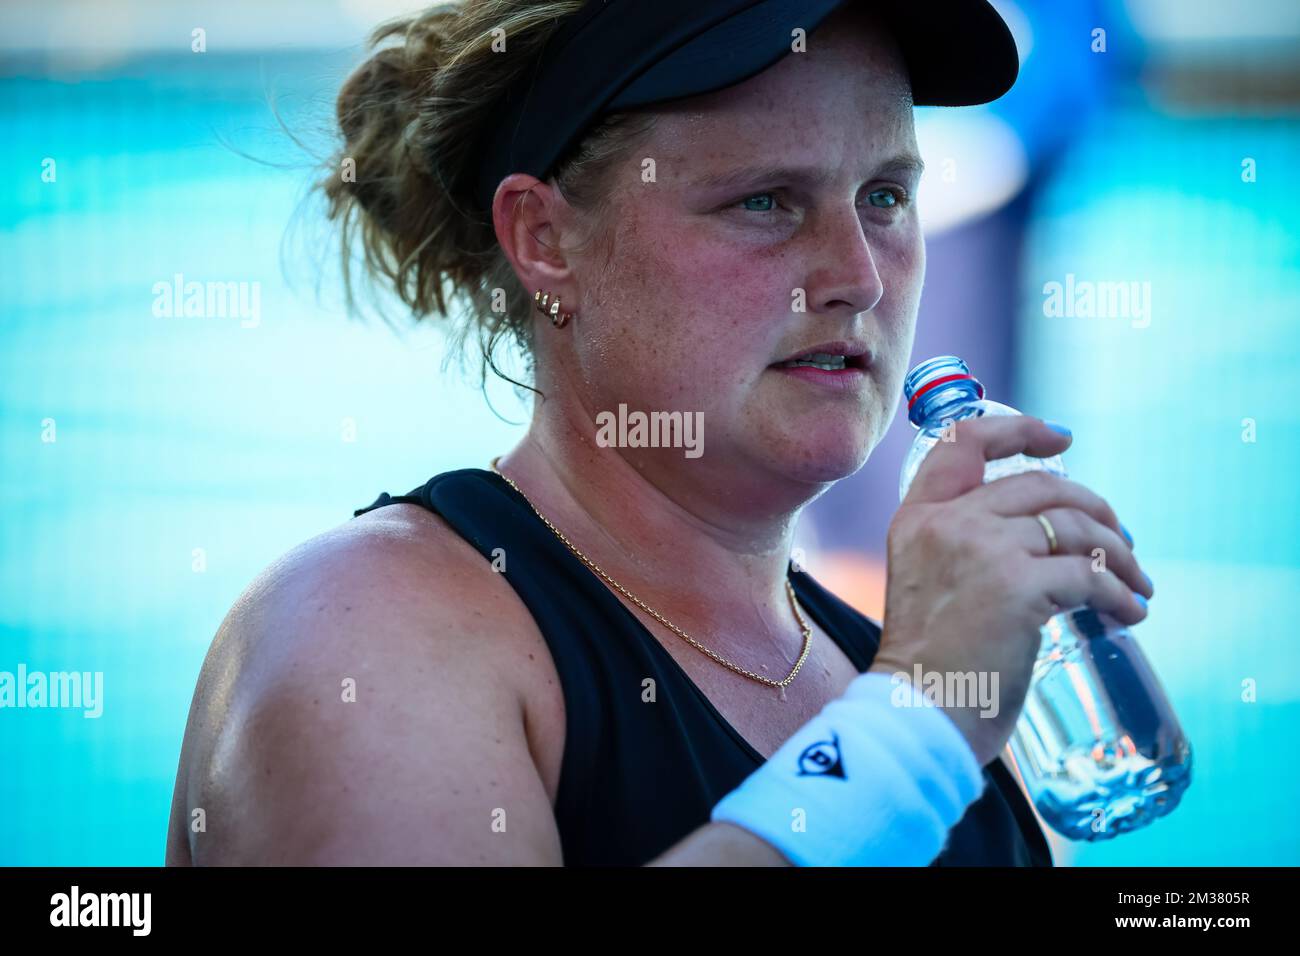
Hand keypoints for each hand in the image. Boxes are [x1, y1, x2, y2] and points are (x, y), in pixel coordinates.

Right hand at [870, 415, 1152, 765]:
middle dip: (1094, 507)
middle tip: (1120, 540)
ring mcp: (982, 550)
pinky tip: (1130, 613)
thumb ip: (963, 547)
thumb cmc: (930, 664)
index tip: (1062, 440)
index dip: (1018, 430)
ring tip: (1135, 585)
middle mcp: (947, 522)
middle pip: (1039, 485)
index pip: (963, 442)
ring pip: (1074, 527)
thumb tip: (1043, 534)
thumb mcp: (929, 582)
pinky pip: (1089, 577)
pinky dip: (1120, 595)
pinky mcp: (1018, 587)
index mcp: (917, 517)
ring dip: (1118, 555)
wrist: (915, 714)